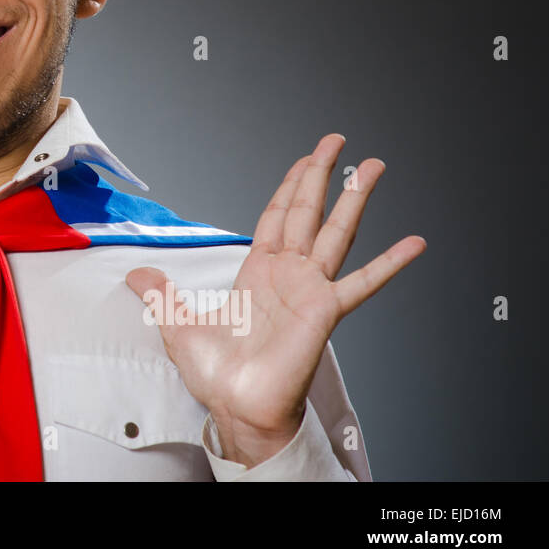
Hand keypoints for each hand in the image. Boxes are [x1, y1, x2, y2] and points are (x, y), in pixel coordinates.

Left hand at [125, 134, 424, 467]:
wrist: (235, 407)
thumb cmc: (216, 375)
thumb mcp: (175, 323)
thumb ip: (160, 293)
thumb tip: (134, 276)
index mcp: (257, 273)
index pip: (277, 217)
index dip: (290, 186)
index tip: (305, 161)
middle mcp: (288, 275)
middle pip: (308, 212)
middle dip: (321, 175)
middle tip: (336, 141)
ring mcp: (310, 290)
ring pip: (336, 232)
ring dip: (355, 198)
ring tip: (374, 166)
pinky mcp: (325, 310)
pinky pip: (363, 283)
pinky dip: (390, 264)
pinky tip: (413, 243)